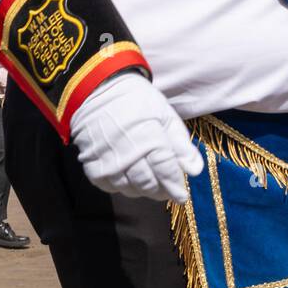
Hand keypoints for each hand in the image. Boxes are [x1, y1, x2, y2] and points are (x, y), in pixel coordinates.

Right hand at [69, 73, 203, 204]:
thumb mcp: (166, 115)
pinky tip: (130, 178)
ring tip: (151, 183)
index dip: (175, 186)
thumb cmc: (137, 101)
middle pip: (148, 185)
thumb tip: (195, 170)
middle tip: (167, 190)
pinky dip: (123, 187)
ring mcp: (107, 161)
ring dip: (143, 190)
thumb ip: (182, 145)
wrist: (98, 91)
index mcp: (149, 139)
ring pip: (130, 189)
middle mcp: (127, 154)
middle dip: (161, 191)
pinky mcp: (92, 165)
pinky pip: (110, 187)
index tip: (182, 196)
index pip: (166, 172)